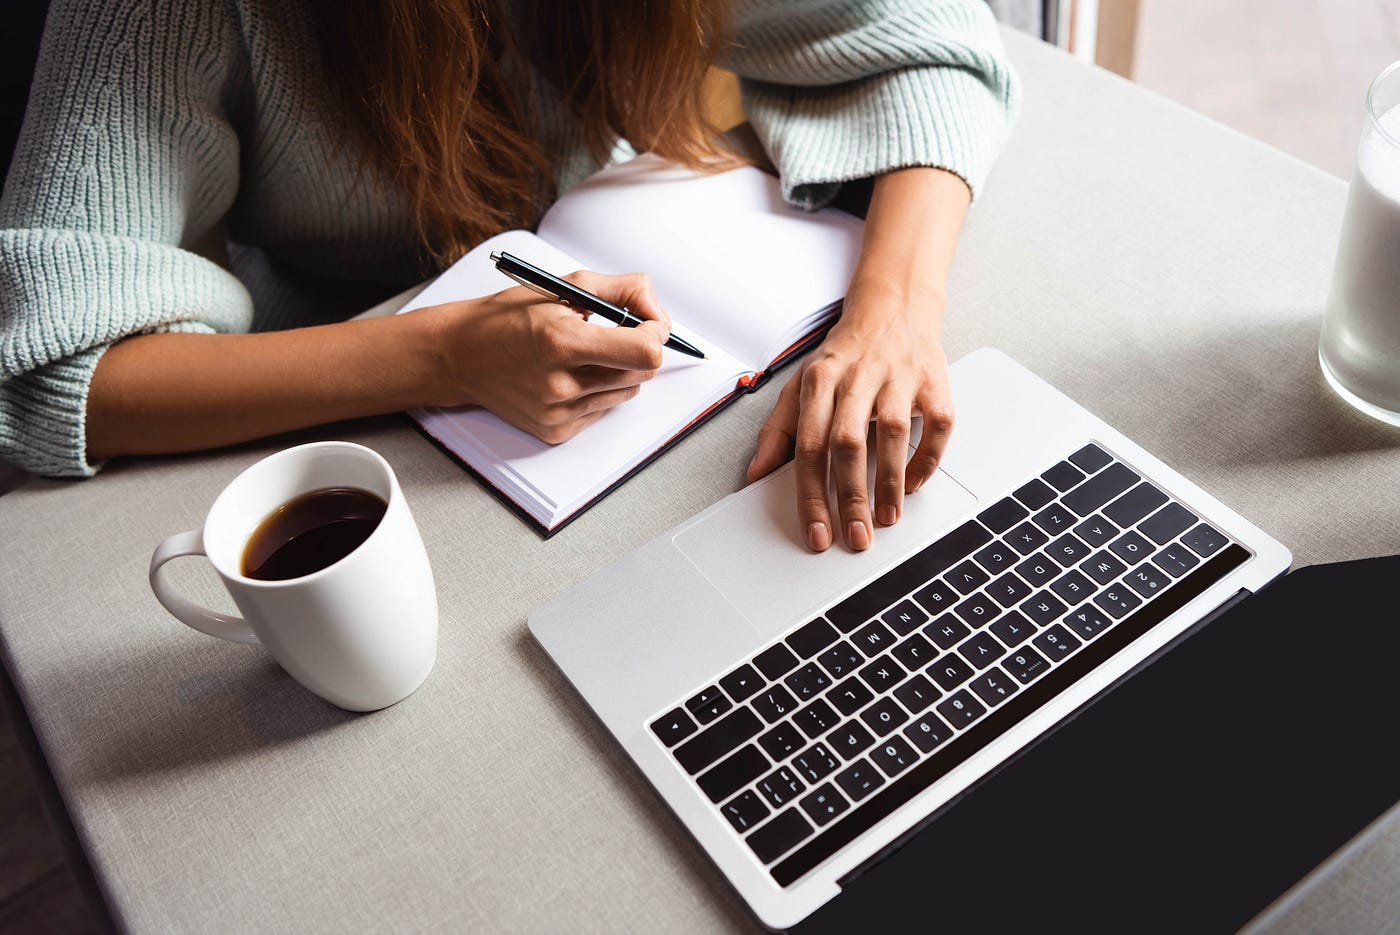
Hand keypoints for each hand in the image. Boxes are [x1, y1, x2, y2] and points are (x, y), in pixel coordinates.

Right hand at [423, 270, 670, 442]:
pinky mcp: (555, 431)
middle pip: (642, 374)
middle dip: (640, 350)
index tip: (647, 324)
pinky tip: (569, 375)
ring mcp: (557, 412)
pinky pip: (602, 410)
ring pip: (626, 393)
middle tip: (617, 334)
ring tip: (586, 354)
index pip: (644, 352)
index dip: (656, 334)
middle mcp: (559, 383)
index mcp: (561, 341)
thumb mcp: (562, 285)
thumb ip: (621, 290)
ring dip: (619, 371)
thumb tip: (658, 312)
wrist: (459, 355)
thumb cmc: (506, 318)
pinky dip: (598, 391)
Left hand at [745, 279, 953, 551]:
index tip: (818, 532)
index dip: (812, 494)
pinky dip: (927, 458)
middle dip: (851, 497)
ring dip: (890, 483)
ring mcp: (898, 377)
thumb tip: (756, 473)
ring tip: (887, 518)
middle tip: (856, 537)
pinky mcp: (934, 381)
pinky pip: (937, 425)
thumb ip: (778, 430)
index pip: (810, 445)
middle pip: (849, 442)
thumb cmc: (845, 354)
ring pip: (893, 433)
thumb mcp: (801, 384)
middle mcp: (858, 376)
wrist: (894, 305)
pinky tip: (914, 483)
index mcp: (820, 380)